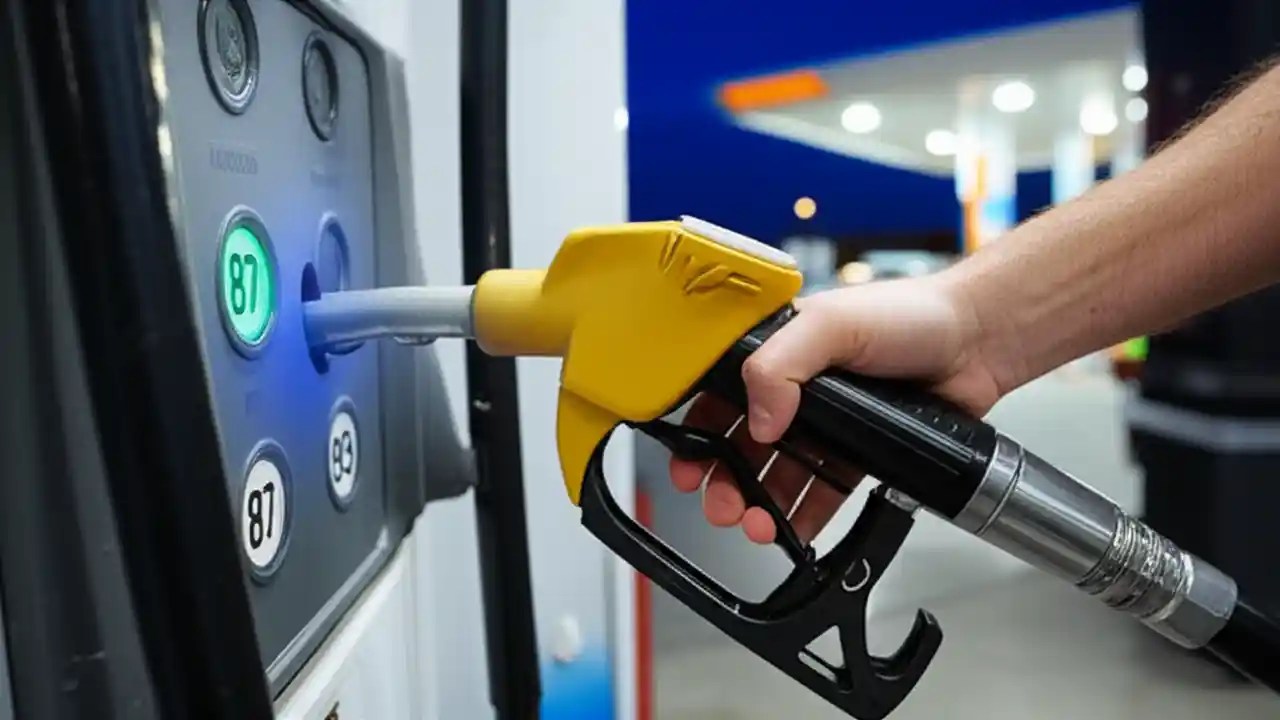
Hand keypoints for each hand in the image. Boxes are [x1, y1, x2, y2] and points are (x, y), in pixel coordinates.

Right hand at [668, 273, 1007, 545]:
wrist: (979, 342)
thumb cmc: (911, 314)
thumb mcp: (832, 322)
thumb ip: (781, 364)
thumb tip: (759, 418)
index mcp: (777, 349)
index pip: (718, 393)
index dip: (697, 432)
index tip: (687, 467)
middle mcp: (796, 388)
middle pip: (742, 444)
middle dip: (726, 482)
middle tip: (722, 507)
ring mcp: (828, 423)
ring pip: (779, 474)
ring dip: (761, 505)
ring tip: (758, 526)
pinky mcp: (858, 452)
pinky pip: (823, 491)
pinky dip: (804, 516)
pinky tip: (793, 532)